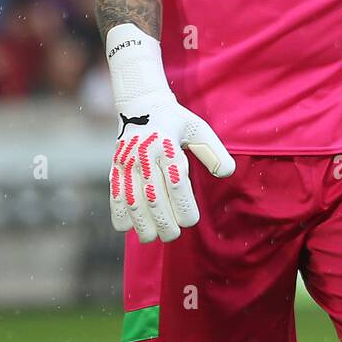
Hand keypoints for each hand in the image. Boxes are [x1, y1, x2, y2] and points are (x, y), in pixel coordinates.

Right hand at [103, 23, 234, 242]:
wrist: (141, 104)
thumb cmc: (176, 121)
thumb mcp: (199, 129)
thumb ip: (214, 152)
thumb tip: (227, 173)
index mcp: (168, 145)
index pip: (176, 182)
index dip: (183, 206)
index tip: (191, 221)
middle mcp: (145, 154)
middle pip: (153, 196)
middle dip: (163, 222)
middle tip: (173, 235)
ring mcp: (127, 161)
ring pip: (131, 199)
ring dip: (141, 223)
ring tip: (151, 237)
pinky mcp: (115, 166)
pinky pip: (115, 194)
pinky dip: (119, 213)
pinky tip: (128, 228)